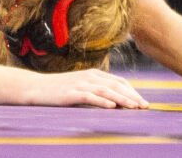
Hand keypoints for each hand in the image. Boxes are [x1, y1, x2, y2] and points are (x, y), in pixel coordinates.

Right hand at [21, 67, 149, 108]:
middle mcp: (90, 76)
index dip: (133, 92)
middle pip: (116, 86)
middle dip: (132, 96)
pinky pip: (90, 97)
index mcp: (94, 74)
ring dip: (122, 99)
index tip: (144, 102)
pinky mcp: (71, 93)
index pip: (119, 82)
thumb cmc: (60, 89)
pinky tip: (111, 107)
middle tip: (145, 107)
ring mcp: (80, 84)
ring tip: (134, 107)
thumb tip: (116, 101)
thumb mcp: (81, 86)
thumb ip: (97, 90)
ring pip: (106, 91)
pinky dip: (102, 102)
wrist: (36, 87)